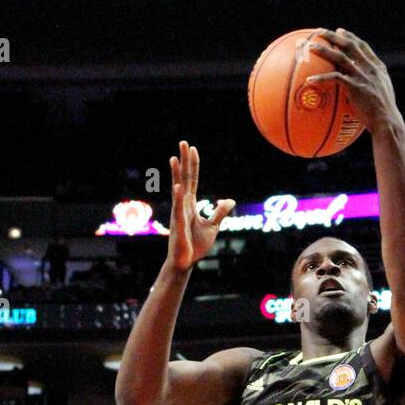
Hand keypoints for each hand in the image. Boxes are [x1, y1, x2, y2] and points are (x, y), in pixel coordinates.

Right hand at [166, 141, 234, 272]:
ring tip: (174, 158)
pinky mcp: (178, 225)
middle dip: (184, 161)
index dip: (193, 165)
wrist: (185, 263)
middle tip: (183, 142)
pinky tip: (178, 186)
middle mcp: (183, 205)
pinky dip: (179, 198)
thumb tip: (230, 200)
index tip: (192, 149)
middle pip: (184, 179)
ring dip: (176, 174)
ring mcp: (179, 214)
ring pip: (178, 190)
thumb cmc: (196, 246)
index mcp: (190, 205)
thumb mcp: (213, 227)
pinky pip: (178, 209)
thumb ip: (220, 213)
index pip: (192, 180)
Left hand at [306, 29, 398, 133]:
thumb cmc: (384, 115)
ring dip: (324, 50)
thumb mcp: (382, 94)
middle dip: (333, 36)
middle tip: (319, 32)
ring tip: (310, 47)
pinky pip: (334, 78)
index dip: (349, 37)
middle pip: (349, 45)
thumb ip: (373, 85)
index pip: (362, 46)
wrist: (387, 122)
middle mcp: (370, 68)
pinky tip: (309, 80)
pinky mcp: (355, 87)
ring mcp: (362, 76)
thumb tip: (362, 88)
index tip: (339, 31)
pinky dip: (321, 78)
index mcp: (377, 67)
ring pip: (340, 57)